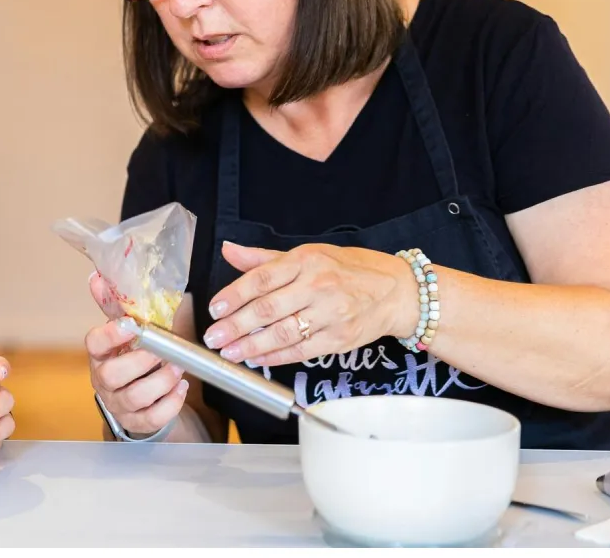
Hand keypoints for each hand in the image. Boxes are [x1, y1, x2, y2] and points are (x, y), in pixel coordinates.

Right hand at [85, 272, 187, 435]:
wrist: (140, 397)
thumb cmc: (133, 356)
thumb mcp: (127, 331)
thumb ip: (115, 305)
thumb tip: (96, 276)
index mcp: (100, 353)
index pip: (94, 343)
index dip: (111, 335)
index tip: (131, 325)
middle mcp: (103, 380)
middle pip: (111, 375)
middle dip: (141, 361)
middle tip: (164, 352)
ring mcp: (118, 404)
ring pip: (134, 397)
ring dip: (161, 381)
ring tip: (179, 368)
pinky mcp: (136, 422)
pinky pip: (152, 418)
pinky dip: (170, 403)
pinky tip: (182, 388)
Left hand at [202, 242, 415, 368]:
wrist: (397, 291)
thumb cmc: (349, 269)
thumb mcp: (309, 254)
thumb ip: (264, 258)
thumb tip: (229, 250)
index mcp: (305, 261)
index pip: (262, 278)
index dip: (234, 295)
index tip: (215, 309)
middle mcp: (317, 286)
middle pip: (268, 309)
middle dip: (235, 326)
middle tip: (213, 337)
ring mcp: (330, 314)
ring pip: (282, 334)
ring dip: (251, 346)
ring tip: (229, 352)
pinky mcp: (338, 339)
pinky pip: (300, 351)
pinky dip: (275, 358)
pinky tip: (256, 360)